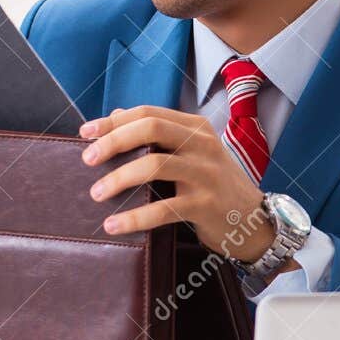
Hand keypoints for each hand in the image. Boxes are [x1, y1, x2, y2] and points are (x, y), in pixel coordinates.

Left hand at [79, 105, 278, 264]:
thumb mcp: (190, 153)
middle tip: (88, 159)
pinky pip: (163, 209)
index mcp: (195, 127)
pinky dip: (134, 218)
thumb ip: (157, 135)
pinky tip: (113, 225)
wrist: (254, 221)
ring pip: (154, 165)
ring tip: (96, 193)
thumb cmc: (214, 185)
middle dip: (113, 141)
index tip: (85, 133)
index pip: (148, 113)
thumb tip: (114, 116)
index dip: (114, 121)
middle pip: (150, 129)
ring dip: (119, 178)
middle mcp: (202, 144)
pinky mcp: (206, 204)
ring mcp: (206, 173)